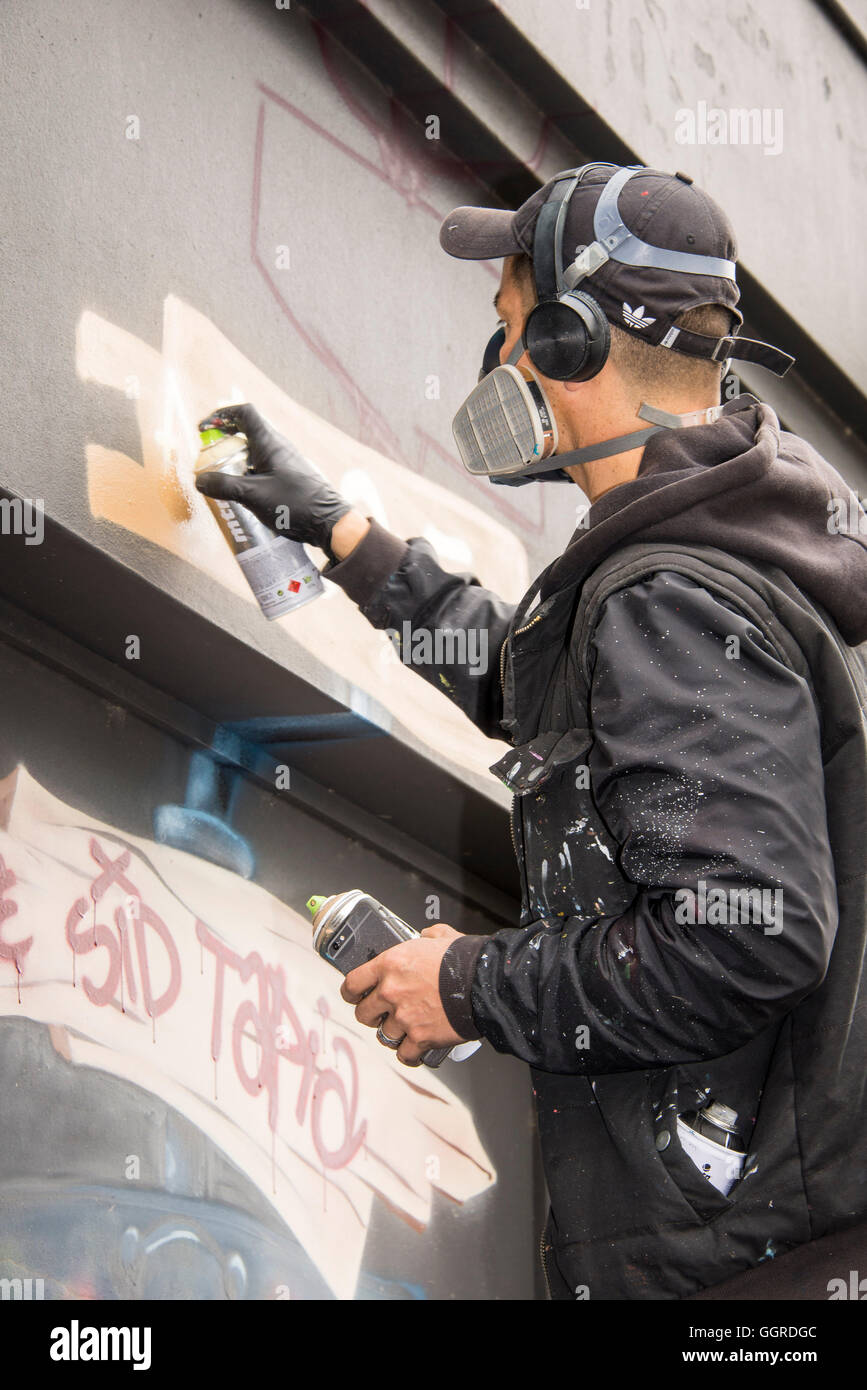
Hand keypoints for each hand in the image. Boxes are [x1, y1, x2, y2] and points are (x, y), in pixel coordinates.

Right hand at [195, 403, 351, 553]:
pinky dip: (246, 472)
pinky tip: (240, 491)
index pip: (244, 413)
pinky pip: (262, 466)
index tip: (204, 429)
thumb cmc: (294, 504)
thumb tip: (199, 481)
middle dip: (223, 440)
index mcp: (269, 442)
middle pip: (246, 431)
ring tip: (220, 477)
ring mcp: (284, 461)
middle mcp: (278, 446)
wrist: (328, 522)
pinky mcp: (288, 476)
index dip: (221, 415)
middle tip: (208, 456)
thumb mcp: (253, 496)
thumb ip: (224, 486)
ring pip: (253, 450)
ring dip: (234, 458)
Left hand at [340, 923, 465, 1066]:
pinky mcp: (421, 1037)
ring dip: (393, 1034)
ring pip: (384, 1036)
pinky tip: (414, 1050)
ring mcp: (404, 1017)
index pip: (352, 983)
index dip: (351, 992)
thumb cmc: (464, 959)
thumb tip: (425, 938)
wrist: (484, 983)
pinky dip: (409, 1054)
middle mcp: (391, 992)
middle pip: (364, 1014)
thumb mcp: (441, 936)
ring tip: (403, 1029)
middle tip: (382, 1013)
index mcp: (390, 964)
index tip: (354, 996)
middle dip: (372, 1015)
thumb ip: (426, 937)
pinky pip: (404, 1055)